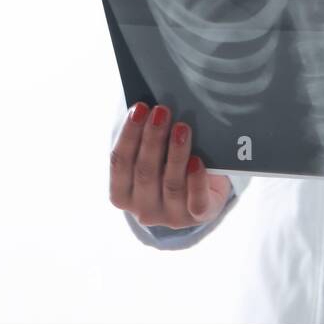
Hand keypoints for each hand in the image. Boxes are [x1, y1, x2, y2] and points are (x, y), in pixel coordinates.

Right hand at [110, 102, 230, 228]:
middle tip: (162, 111)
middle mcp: (142, 209)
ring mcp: (170, 216)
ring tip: (182, 127)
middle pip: (145, 172)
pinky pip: (196, 202)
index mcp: (122, 194)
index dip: (128, 134)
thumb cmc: (170, 167)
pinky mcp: (197, 217)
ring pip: (171, 184)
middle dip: (152, 139)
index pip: (119, 164)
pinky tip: (197, 160)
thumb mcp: (154, 156)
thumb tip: (150, 107)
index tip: (140, 107)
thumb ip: (146, 138)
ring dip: (175, 154)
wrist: (204, 194)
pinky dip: (196, 181)